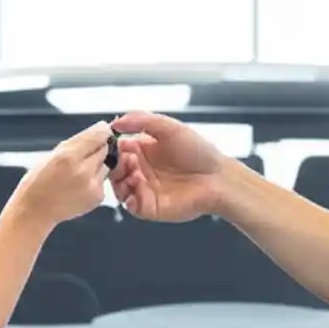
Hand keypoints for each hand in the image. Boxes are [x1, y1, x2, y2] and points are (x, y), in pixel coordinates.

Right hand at [12, 121, 113, 226]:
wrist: (36, 210)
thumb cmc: (39, 181)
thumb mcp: (52, 154)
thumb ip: (77, 142)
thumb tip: (100, 129)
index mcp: (69, 157)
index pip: (98, 136)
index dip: (101, 131)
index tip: (102, 129)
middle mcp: (83, 171)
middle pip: (104, 149)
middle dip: (97, 148)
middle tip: (82, 155)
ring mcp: (92, 186)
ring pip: (106, 164)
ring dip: (97, 165)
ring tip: (78, 173)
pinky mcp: (97, 197)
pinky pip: (103, 180)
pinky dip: (95, 179)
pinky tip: (79, 185)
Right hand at [109, 111, 231, 222]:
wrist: (218, 179)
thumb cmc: (199, 152)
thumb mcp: (170, 128)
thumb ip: (142, 120)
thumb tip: (116, 122)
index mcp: (145, 150)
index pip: (118, 149)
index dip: (112, 147)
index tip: (110, 144)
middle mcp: (142, 170)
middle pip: (115, 169)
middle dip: (113, 164)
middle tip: (121, 160)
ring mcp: (145, 189)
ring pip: (118, 187)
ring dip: (118, 180)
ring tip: (132, 173)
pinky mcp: (150, 207)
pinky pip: (130, 205)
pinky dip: (127, 197)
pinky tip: (136, 186)